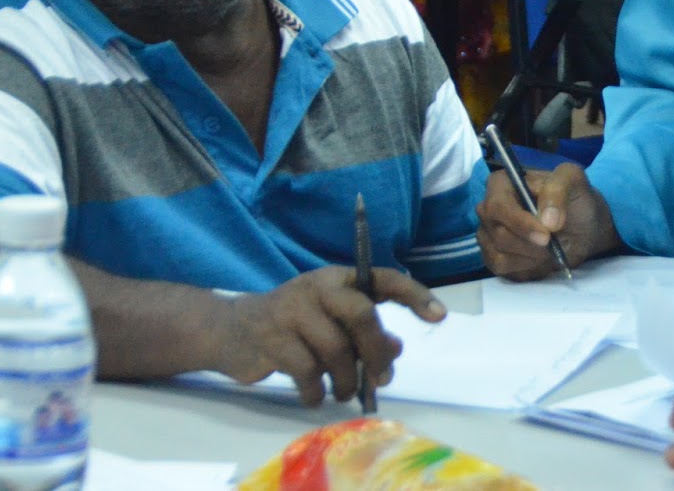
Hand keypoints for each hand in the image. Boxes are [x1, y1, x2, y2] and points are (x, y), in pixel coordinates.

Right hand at [210, 266, 445, 406]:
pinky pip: (307, 372)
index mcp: (340, 279)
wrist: (233, 329)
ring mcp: (292, 311)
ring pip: (334, 350)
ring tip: (345, 391)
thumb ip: (367, 333)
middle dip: (376, 352)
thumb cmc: (296, 325)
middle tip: (382, 378)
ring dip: (347, 380)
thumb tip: (395, 351)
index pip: (385, 279)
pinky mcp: (271, 339)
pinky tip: (316, 395)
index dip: (415, 295)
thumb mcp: (333, 322)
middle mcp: (318, 288)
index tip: (439, 317)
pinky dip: (317, 392)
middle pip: (361, 314)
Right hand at [475, 162, 619, 279]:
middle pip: (499, 234)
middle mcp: (489, 209)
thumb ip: (558, 191)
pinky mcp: (494, 257)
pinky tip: (542, 259)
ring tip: (551, 249)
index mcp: (502, 183)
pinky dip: (526, 268)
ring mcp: (489, 235)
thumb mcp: (573, 180)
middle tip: (553, 244)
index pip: (497, 206)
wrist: (583, 227)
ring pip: (499, 255)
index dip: (520, 224)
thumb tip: (547, 221)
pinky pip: (502, 270)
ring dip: (531, 258)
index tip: (546, 236)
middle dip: (530, 244)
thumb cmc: (574, 199)